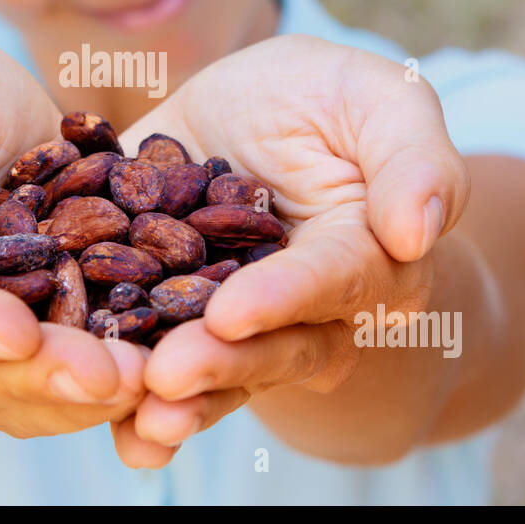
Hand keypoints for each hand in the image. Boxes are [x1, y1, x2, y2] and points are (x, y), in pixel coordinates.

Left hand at [109, 35, 469, 465]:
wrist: (248, 106)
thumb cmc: (328, 97)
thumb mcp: (378, 97)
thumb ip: (413, 157)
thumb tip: (417, 234)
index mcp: (368, 257)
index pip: (332, 280)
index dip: (284, 298)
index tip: (232, 313)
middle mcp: (307, 310)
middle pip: (275, 347)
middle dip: (221, 365)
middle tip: (167, 377)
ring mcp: (237, 321)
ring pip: (219, 371)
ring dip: (181, 404)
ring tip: (139, 423)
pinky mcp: (172, 314)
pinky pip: (158, 357)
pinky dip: (131, 397)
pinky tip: (107, 426)